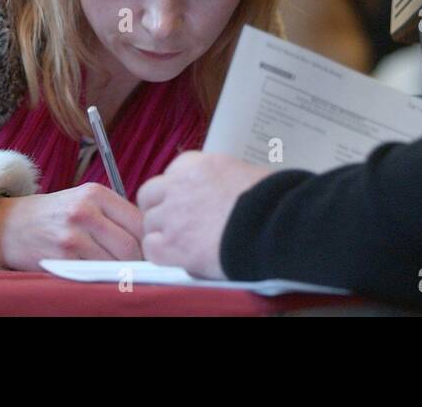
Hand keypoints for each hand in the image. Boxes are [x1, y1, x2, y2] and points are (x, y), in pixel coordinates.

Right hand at [0, 182, 143, 270]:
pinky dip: (101, 278)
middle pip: (130, 245)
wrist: (8, 225)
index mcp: (95, 193)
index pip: (138, 221)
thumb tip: (149, 238)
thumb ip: (113, 214)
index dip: (148, 240)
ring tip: (119, 273)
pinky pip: (94, 274)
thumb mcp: (83, 200)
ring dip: (121, 272)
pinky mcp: (61, 258)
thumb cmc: (53, 214)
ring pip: (114, 263)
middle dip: (138, 261)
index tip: (149, 251)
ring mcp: (72, 236)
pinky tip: (98, 275)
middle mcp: (84, 211)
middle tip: (138, 268)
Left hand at [137, 152, 273, 278]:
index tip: (187, 204)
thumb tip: (223, 190)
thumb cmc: (270, 201)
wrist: (273, 226)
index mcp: (197, 164)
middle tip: (177, 224)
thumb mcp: (243, 174)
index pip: (171, 174)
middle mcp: (178, 185)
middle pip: (150, 195)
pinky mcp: (171, 244)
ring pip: (149, 223)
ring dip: (162, 233)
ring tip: (184, 245)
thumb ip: (221, 180)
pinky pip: (151, 248)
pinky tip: (180, 258)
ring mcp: (172, 215)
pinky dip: (162, 254)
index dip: (176, 192)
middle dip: (160, 209)